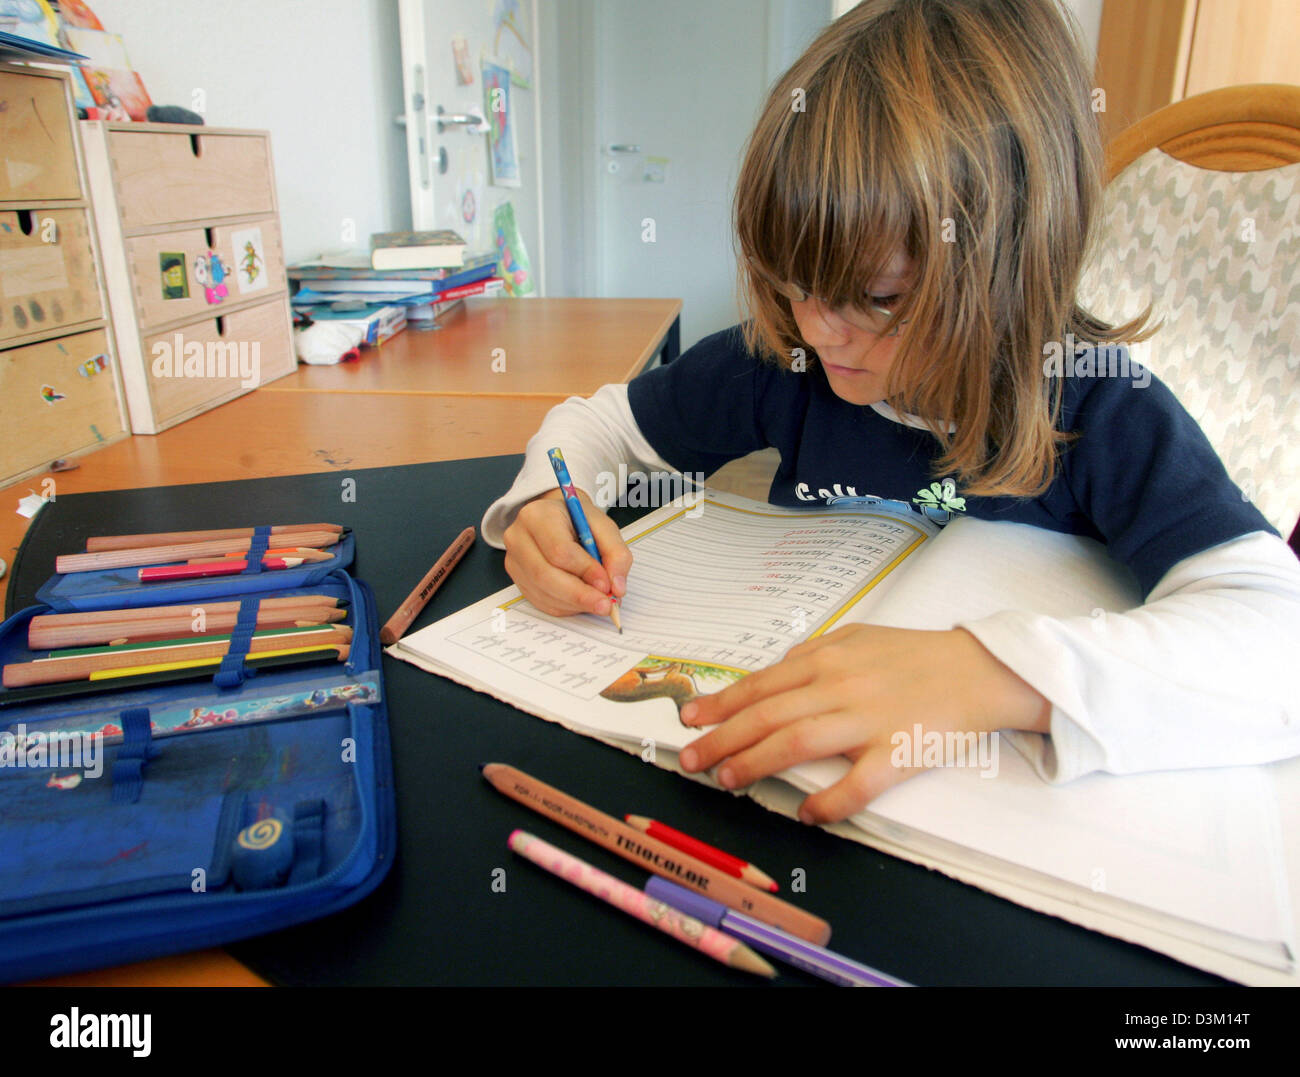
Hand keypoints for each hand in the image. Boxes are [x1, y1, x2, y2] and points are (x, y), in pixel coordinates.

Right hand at [503, 488, 632, 617]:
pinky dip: (566, 607)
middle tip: (605, 605)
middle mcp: (519, 538)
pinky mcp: (518, 579)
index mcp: (538, 516)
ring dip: (574, 604)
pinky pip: (541, 602)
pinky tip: (581, 601)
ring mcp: (514, 561)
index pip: (559, 550)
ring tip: (597, 602)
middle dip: (579, 595)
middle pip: (545, 575)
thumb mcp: (604, 526)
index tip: (606, 584)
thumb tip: (616, 587)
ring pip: (543, 593)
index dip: (584, 571)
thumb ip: (616, 554)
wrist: (558, 519)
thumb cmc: (579, 521)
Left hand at [677, 624, 1050, 822]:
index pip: (761, 686)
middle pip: (767, 715)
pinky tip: (807, 814)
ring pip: (797, 742)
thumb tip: (773, 674)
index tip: (690, 720)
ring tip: (726, 780)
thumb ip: (812, 654)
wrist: (979, 670)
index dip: (720, 704)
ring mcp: (868, 721)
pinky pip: (857, 784)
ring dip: (755, 762)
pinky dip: (829, 802)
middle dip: (721, 737)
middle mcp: (840, 687)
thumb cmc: (915, 655)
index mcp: (827, 659)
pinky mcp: (897, 753)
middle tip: (690, 759)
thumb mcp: (857, 637)